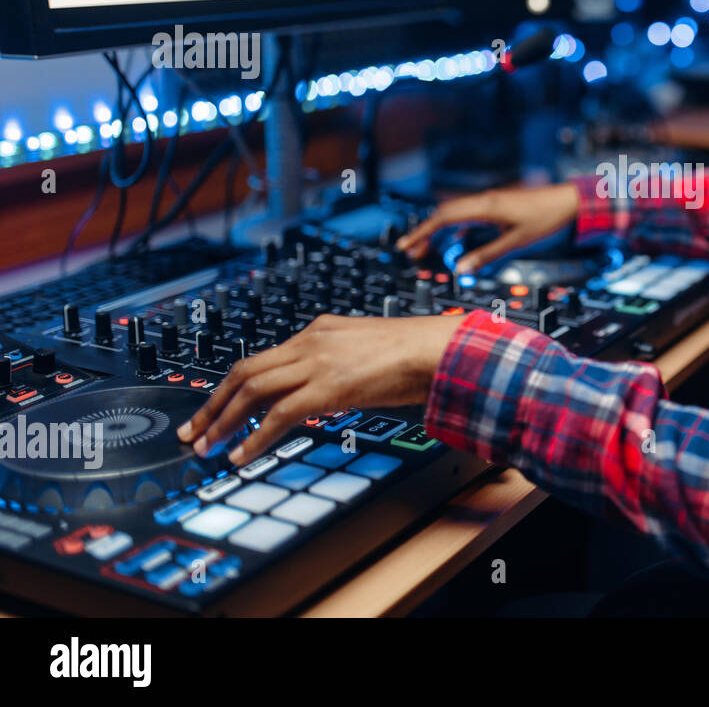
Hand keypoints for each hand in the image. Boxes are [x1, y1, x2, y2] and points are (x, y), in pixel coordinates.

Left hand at [176, 313, 465, 465]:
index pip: (262, 358)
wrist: (438, 349)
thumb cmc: (415, 352)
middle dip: (213, 404)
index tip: (215, 408)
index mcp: (319, 329)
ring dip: (223, 421)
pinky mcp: (328, 386)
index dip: (232, 386)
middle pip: (244, 371)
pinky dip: (254, 437)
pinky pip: (279, 414)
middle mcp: (311, 341)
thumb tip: (329, 388)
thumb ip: (340, 361)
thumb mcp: (366, 348)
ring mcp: (317, 362)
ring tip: (206, 446)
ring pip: (252, 390)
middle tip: (194, 430)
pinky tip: (241, 455)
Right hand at [396, 183, 579, 273]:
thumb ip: (486, 255)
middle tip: (409, 252)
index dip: (422, 231)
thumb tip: (460, 270)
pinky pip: (467, 215)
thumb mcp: (516, 241)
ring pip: (454, 214)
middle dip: (424, 233)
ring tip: (424, 250)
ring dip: (437, 230)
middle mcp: (483, 201)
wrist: (568, 201)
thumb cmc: (546, 219)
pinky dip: (454, 227)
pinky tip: (451, 241)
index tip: (406, 245)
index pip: (444, 217)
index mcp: (486, 207)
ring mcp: (489, 202)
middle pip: (444, 214)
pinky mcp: (496, 206)